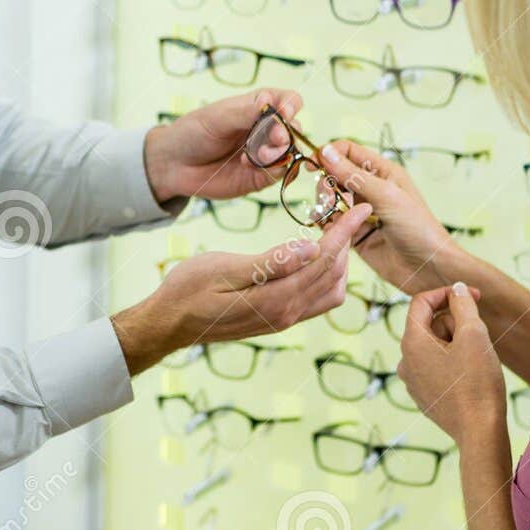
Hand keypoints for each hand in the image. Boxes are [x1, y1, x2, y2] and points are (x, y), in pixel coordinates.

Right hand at [111, 201, 371, 374]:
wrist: (168, 323)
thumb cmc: (188, 289)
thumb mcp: (223, 269)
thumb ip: (269, 263)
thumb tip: (310, 249)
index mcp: (275, 300)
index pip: (323, 261)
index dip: (344, 231)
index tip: (360, 207)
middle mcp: (286, 314)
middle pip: (334, 275)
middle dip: (346, 241)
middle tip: (348, 209)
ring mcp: (283, 319)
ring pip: (331, 290)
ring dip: (339, 260)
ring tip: (333, 228)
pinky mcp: (277, 318)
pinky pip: (316, 299)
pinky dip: (326, 274)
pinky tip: (315, 254)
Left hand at [143, 88, 303, 203]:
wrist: (174, 165)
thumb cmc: (193, 132)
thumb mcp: (217, 117)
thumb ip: (245, 112)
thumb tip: (270, 102)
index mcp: (258, 107)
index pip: (288, 101)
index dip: (291, 106)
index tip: (285, 113)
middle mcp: (266, 129)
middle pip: (293, 129)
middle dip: (286, 134)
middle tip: (275, 140)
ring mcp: (265, 153)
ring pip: (290, 152)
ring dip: (279, 153)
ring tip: (257, 156)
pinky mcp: (261, 176)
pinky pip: (280, 173)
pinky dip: (272, 170)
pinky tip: (248, 166)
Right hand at [317, 139, 471, 293]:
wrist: (428, 269)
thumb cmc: (418, 227)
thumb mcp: (386, 196)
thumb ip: (354, 175)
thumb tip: (326, 151)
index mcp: (382, 172)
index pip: (348, 152)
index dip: (328, 155)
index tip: (312, 166)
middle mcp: (370, 189)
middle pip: (335, 175)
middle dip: (326, 184)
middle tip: (328, 199)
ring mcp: (362, 212)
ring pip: (331, 200)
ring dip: (325, 205)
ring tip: (331, 216)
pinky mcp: (356, 234)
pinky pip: (333, 223)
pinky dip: (327, 224)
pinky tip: (331, 230)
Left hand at [397, 282, 506, 446]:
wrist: (479, 432)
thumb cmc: (477, 382)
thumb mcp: (474, 334)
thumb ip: (463, 305)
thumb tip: (457, 289)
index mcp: (411, 342)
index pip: (421, 302)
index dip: (447, 293)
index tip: (473, 296)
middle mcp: (404, 361)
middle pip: (429, 325)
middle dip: (455, 323)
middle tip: (480, 337)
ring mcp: (412, 381)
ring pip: (434, 347)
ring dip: (456, 344)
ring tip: (477, 360)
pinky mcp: (424, 396)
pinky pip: (436, 367)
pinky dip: (453, 363)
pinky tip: (471, 377)